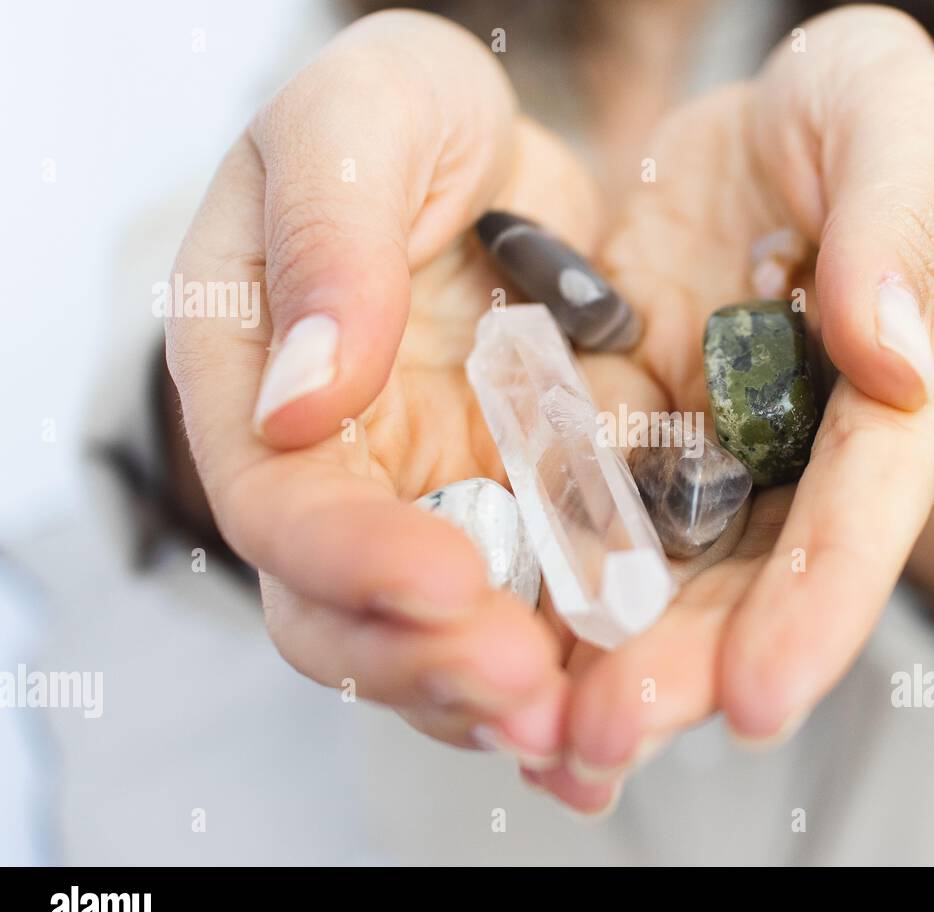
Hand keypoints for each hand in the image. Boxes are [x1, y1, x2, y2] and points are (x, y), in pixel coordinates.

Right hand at [165, 10, 614, 762]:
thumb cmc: (411, 115)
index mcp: (264, 379)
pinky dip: (577, 667)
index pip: (281, 502)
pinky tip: (627, 708)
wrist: (507, 151)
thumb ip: (327, 233)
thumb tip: (301, 395)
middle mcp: (343, 470)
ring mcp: (435, 506)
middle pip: (355, 611)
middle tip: (528, 694)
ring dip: (508, 695)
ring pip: (446, 638)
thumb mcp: (370, 117)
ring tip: (586, 733)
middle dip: (435, 662)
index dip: (350, 556)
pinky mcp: (526, 520)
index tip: (446, 580)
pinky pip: (542, 610)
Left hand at [532, 6, 933, 805]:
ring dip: (616, 652)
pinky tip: (507, 647)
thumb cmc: (852, 111)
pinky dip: (560, 583)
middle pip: (765, 564)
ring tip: (548, 731)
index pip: (874, 486)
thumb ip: (901, 217)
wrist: (765, 135)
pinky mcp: (645, 441)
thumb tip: (893, 358)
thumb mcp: (890, 111)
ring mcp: (731, 454)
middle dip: (691, 658)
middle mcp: (825, 442)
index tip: (761, 693)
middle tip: (608, 734)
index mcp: (919, 369)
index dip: (825, 592)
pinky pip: (600, 517)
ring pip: (677, 566)